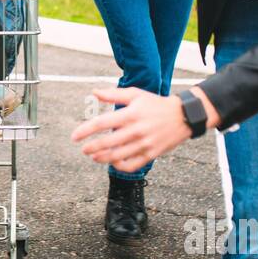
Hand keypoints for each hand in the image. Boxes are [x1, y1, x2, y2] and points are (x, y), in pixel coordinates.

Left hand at [71, 87, 191, 171]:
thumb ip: (113, 93)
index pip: (102, 123)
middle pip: (107, 143)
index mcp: (130, 114)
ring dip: (101, 158)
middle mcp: (136, 130)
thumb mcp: (136, 94)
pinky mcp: (151, 154)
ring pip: (117, 156)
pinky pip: (132, 165)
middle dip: (91, 148)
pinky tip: (113, 162)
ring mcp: (144, 143)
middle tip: (83, 149)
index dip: (85, 131)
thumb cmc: (156, 103)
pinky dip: (119, 166)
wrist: (183, 115)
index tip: (74, 137)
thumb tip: (94, 92)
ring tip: (93, 156)